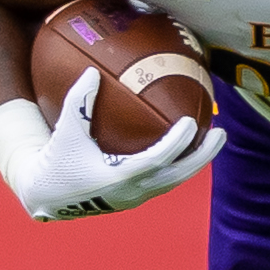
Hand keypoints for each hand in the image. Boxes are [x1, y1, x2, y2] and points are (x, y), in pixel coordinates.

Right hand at [3, 67, 224, 220]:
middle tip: (221, 132)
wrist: (48, 196)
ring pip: (176, 181)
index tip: (190, 122)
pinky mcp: (136, 198)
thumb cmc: (57, 160)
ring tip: (214, 138)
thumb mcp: (65, 130)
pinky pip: (166, 181)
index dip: (177, 143)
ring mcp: (136, 198)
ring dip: (197, 161)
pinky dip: (181, 164)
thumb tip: (93, 71)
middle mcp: (133, 191)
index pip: (158, 160)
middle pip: (179, 175)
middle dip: (203, 155)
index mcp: (119, 177)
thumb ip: (79, 101)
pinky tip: (190, 146)